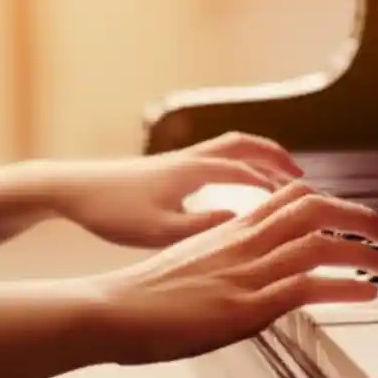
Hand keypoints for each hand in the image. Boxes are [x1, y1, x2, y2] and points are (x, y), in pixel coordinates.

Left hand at [49, 132, 304, 247]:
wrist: (72, 189)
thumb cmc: (111, 211)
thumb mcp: (158, 231)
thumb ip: (201, 229)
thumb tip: (241, 226)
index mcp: (191, 172)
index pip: (248, 172)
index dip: (279, 187)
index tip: (305, 201)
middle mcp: (188, 159)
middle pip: (244, 146)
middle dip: (276, 159)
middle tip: (302, 178)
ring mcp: (177, 161)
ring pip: (228, 149)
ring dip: (257, 160)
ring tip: (277, 181)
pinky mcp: (165, 169)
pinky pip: (213, 158)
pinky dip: (235, 166)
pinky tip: (233, 191)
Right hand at [85, 182, 377, 365]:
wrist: (110, 310)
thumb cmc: (139, 297)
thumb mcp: (188, 266)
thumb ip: (222, 262)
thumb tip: (245, 273)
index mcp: (229, 231)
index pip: (293, 199)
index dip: (334, 203)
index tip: (358, 220)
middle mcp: (242, 243)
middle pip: (317, 208)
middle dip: (364, 217)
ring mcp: (245, 273)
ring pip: (320, 243)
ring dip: (367, 251)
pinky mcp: (245, 306)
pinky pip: (307, 286)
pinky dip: (344, 286)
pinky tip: (367, 292)